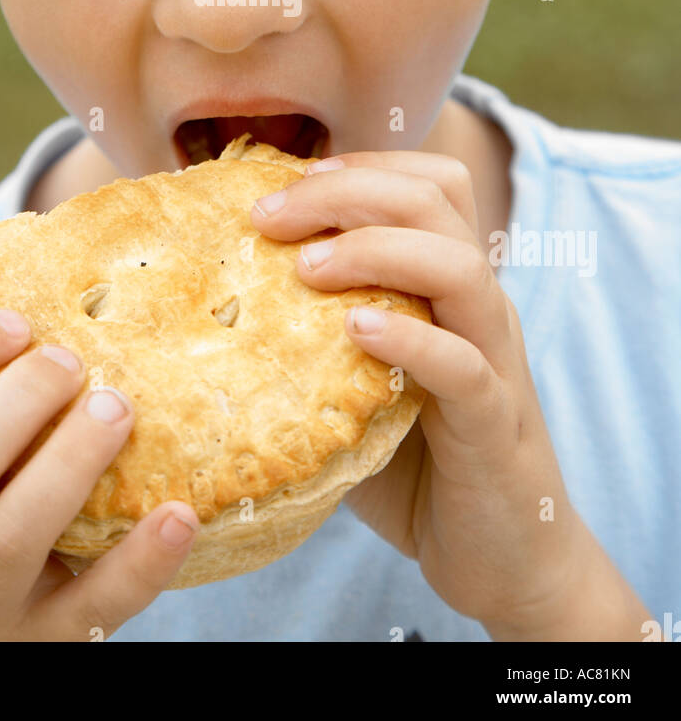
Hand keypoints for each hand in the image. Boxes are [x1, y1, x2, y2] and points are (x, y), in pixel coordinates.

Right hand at [0, 310, 198, 640]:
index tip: (15, 320)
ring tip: (119, 408)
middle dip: (19, 400)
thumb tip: (28, 306)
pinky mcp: (41, 650)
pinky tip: (180, 515)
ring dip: (71, 463)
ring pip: (13, 534)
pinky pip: (92, 607)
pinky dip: (140, 563)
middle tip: (73, 361)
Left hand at [249, 151, 585, 636]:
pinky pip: (464, 366)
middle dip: (347, 190)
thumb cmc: (416, 462)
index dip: (360, 165)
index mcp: (452, 284)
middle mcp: (480, 306)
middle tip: (268, 215)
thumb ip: (319, 336)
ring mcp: (495, 360)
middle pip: (437, 200)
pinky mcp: (495, 424)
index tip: (286, 179)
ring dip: (375, 249)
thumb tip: (217, 299)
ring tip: (306, 267)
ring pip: (459, 266)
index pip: (428, 181)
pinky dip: (411, 338)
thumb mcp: (359, 380)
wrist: (502, 555)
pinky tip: (356, 330)